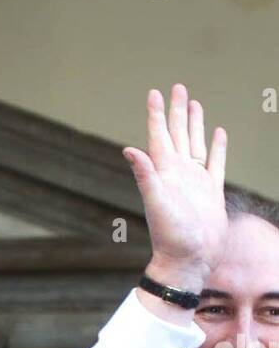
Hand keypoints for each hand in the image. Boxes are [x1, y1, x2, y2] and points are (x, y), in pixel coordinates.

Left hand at [123, 84, 227, 302]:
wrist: (190, 260)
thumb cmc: (171, 236)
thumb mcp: (156, 203)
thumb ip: (145, 176)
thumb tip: (128, 150)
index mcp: (164, 173)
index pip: (159, 136)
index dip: (156, 115)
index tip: (155, 93)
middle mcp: (178, 174)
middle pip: (177, 134)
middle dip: (176, 111)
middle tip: (177, 88)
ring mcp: (195, 182)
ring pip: (195, 144)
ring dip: (194, 124)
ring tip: (195, 103)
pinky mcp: (211, 192)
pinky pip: (215, 163)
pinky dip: (217, 147)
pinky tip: (218, 133)